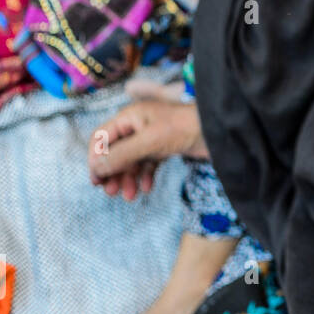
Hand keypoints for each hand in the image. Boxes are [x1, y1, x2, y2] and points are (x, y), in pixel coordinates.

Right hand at [89, 81, 208, 200]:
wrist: (218, 130)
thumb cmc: (184, 127)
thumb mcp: (149, 142)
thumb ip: (121, 155)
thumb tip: (96, 169)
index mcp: (130, 117)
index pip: (101, 137)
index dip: (95, 158)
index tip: (95, 179)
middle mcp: (138, 126)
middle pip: (115, 151)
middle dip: (111, 172)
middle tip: (110, 192)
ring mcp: (151, 137)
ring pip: (131, 161)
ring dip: (128, 178)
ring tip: (129, 196)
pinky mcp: (164, 148)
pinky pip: (147, 165)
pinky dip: (145, 177)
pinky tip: (147, 188)